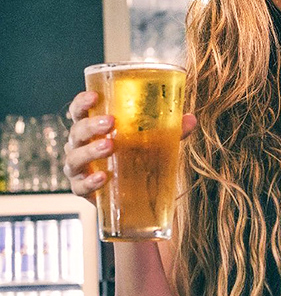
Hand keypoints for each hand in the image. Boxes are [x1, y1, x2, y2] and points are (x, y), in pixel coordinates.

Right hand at [63, 90, 196, 201]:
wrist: (131, 199)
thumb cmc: (135, 159)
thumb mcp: (153, 143)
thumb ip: (169, 131)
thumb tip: (190, 119)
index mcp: (92, 129)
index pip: (79, 111)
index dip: (82, 102)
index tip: (95, 96)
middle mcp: (80, 146)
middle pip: (77, 131)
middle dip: (91, 125)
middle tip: (110, 122)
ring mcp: (78, 169)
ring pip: (74, 158)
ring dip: (90, 151)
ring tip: (109, 147)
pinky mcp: (82, 190)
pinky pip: (80, 186)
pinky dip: (90, 182)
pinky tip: (103, 177)